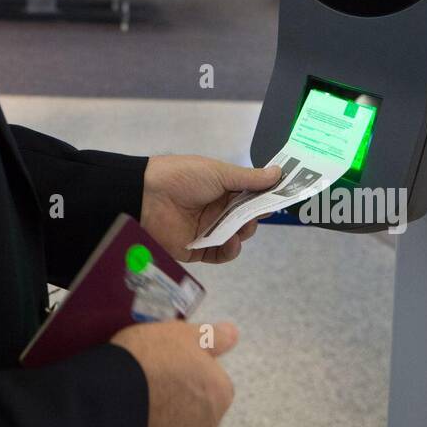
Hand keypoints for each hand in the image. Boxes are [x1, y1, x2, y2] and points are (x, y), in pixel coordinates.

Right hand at [110, 317, 239, 426]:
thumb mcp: (180, 334)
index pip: (210, 384)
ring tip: (131, 411)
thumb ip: (211, 337)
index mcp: (219, 393)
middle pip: (196, 414)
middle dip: (177, 404)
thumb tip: (234, 333)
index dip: (186, 374)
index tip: (164, 368)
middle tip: (147, 388)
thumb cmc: (150, 360)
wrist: (113, 400)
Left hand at [139, 154, 281, 263]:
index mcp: (220, 188)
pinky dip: (229, 250)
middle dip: (254, 217)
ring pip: (235, 237)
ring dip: (243, 233)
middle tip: (258, 214)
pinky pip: (219, 254)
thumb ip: (249, 179)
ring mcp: (206, 230)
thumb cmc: (184, 177)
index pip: (249, 196)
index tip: (281, 199)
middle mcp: (215, 209)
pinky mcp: (196, 249)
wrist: (146, 196)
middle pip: (245, 219)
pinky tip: (231, 242)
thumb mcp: (219, 172)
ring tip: (241, 229)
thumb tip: (279, 172)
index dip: (264, 198)